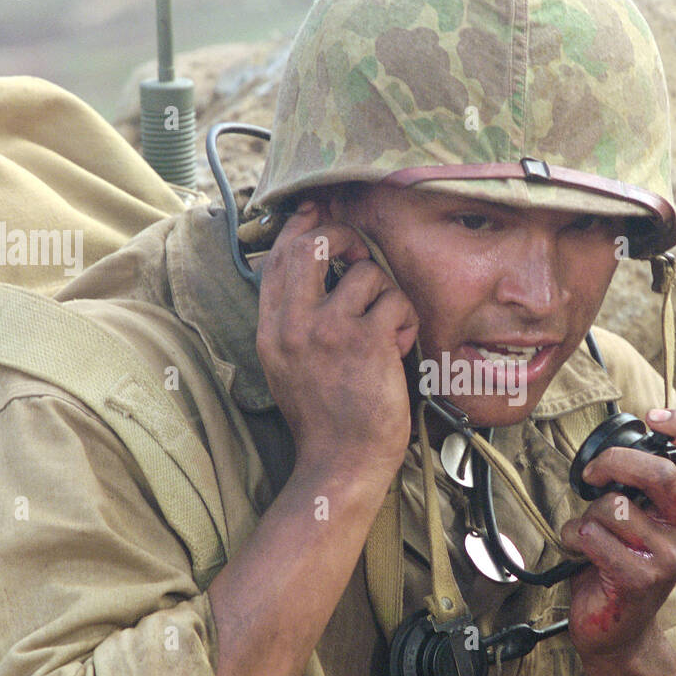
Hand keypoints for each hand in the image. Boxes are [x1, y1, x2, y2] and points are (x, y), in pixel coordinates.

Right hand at [255, 198, 419, 479]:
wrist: (340, 463)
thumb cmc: (325, 417)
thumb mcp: (289, 365)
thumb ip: (294, 319)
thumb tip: (312, 268)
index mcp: (271, 330)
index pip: (279, 258)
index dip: (302, 227)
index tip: (320, 212)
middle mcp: (293, 325)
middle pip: (314, 246)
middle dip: (344, 237)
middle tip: (361, 257)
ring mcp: (328, 332)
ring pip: (365, 272)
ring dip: (386, 292)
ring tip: (387, 326)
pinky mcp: (366, 342)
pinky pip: (394, 300)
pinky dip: (404, 319)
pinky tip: (399, 347)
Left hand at [559, 408, 675, 662]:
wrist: (615, 631)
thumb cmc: (618, 563)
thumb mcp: (638, 518)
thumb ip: (636, 486)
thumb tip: (611, 449)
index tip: (653, 417)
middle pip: (661, 473)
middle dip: (616, 461)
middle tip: (592, 473)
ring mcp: (668, 557)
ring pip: (614, 507)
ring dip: (587, 515)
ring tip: (588, 533)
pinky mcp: (640, 579)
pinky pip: (595, 535)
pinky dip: (575, 536)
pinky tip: (579, 550)